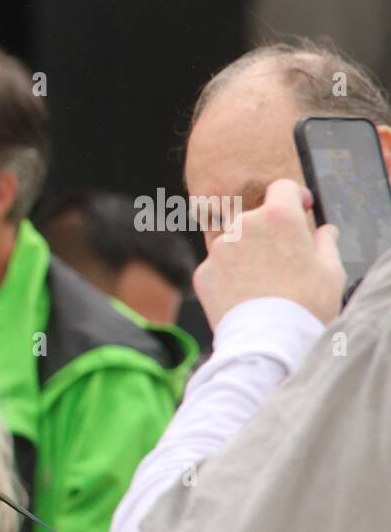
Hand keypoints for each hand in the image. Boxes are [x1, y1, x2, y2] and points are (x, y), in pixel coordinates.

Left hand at [193, 179, 344, 331]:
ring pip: (235, 245)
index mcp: (278, 216)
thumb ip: (325, 242)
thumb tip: (323, 232)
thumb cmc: (305, 306)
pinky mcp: (202, 273)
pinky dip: (230, 279)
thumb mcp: (330, 270)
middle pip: (256, 220)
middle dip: (268, 235)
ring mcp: (218, 250)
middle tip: (283, 263)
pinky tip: (245, 298)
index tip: (299, 209)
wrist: (267, 343)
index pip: (282, 188)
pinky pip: (219, 269)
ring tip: (264, 287)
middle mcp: (243, 225)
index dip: (294, 197)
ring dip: (247, 257)